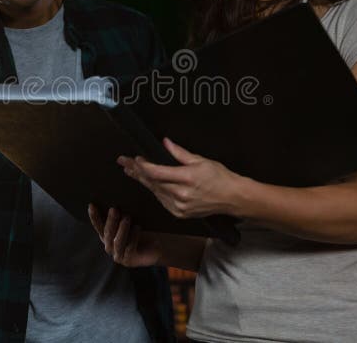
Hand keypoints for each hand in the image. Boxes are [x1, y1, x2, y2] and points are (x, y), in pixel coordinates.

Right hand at [88, 204, 161, 266]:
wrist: (156, 247)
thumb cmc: (141, 230)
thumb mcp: (130, 221)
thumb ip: (122, 214)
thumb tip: (118, 199)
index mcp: (106, 236)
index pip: (98, 225)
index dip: (94, 216)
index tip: (91, 205)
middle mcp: (109, 246)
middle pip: (107, 233)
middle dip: (110, 221)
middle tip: (114, 209)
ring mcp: (118, 255)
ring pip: (117, 241)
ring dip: (122, 229)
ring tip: (127, 217)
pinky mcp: (129, 260)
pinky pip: (129, 248)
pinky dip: (133, 237)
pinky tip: (137, 227)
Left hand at [118, 137, 241, 218]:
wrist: (232, 198)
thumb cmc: (220, 178)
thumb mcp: (201, 160)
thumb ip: (180, 153)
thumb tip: (165, 142)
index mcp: (187, 178)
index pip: (157, 172)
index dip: (143, 166)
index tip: (135, 158)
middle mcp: (181, 194)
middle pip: (152, 182)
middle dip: (136, 171)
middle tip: (124, 163)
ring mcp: (179, 206)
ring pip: (155, 191)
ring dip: (142, 181)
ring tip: (131, 171)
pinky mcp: (180, 213)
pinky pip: (161, 200)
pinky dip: (154, 191)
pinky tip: (148, 183)